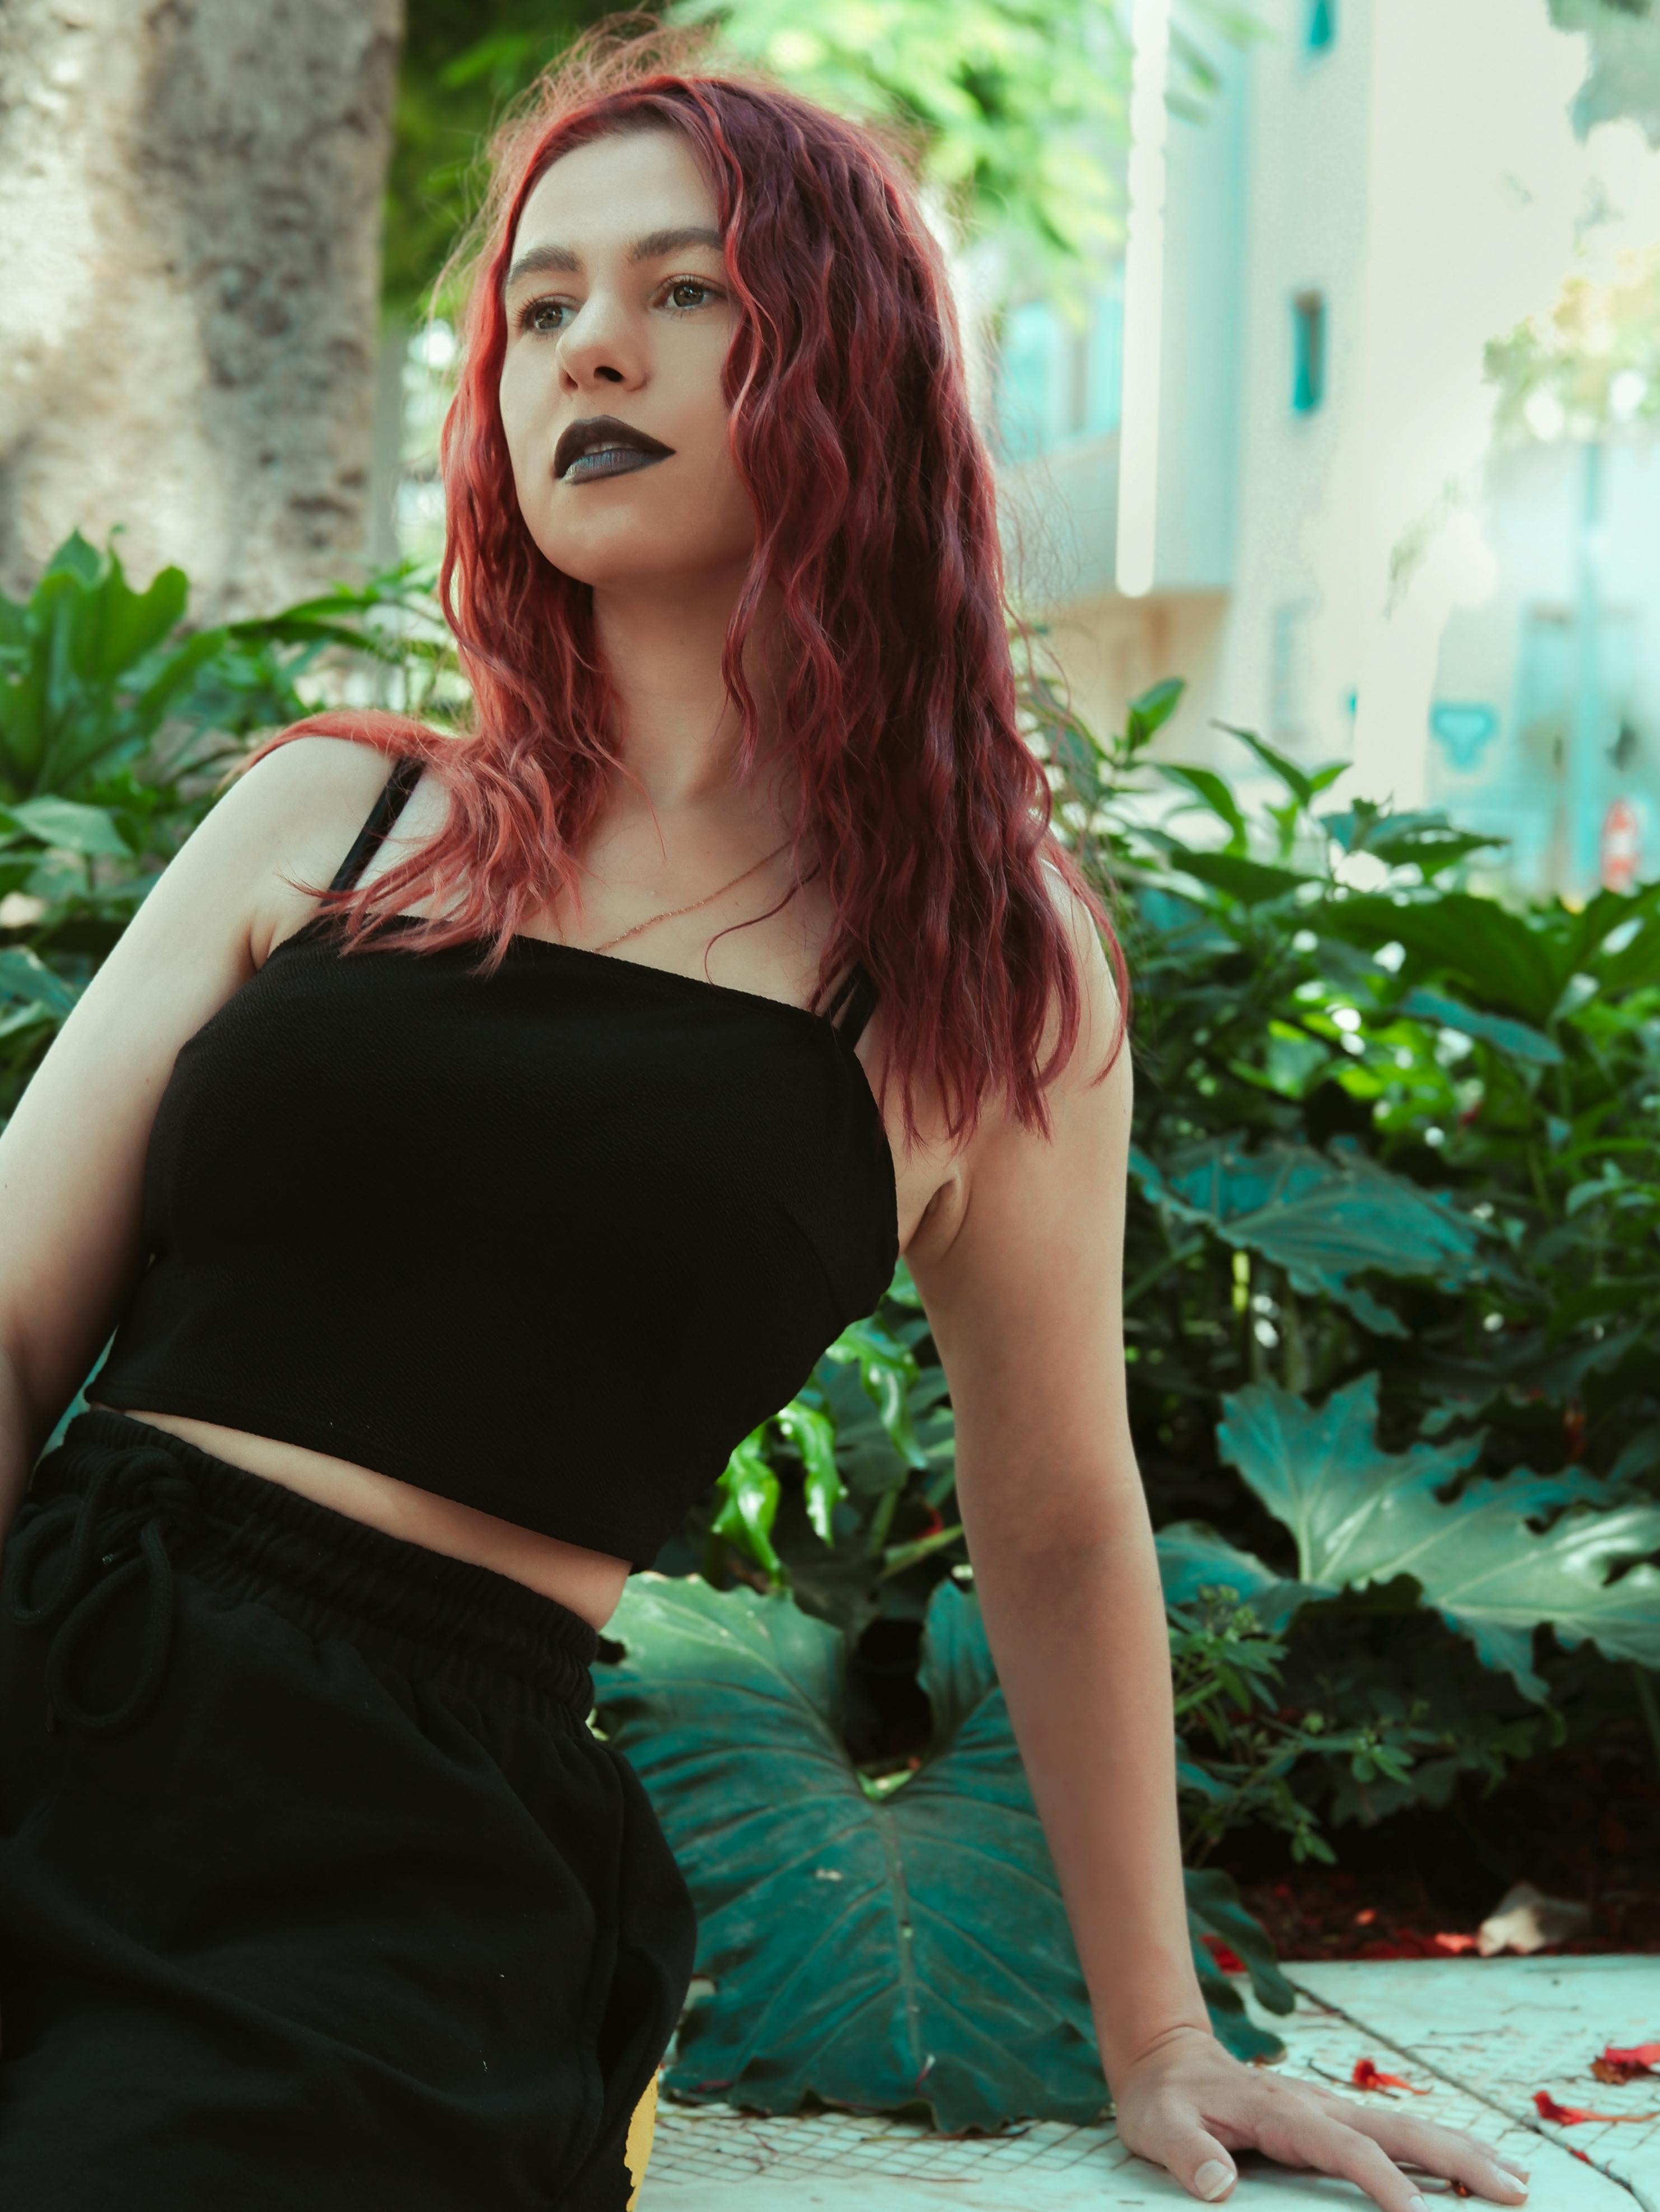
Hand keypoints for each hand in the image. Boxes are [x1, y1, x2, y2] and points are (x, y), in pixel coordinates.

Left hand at [1110, 2025, 1532, 2208]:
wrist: (1167, 2058)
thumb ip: (1187, 2153)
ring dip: (1461, 2150)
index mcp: (1280, 2110)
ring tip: (1516, 2179)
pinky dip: (1438, 2146)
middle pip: (1395, 2130)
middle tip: (1512, 2189)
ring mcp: (1329, 2108)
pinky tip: (1472, 2164)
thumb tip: (1218, 2185)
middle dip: (1454, 2157)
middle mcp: (1316, 2104)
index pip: (1340, 2146)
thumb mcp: (1160, 2124)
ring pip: (1405, 2128)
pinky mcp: (1333, 2118)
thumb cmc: (1166, 2100)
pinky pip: (1393, 2134)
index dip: (1378, 2178)